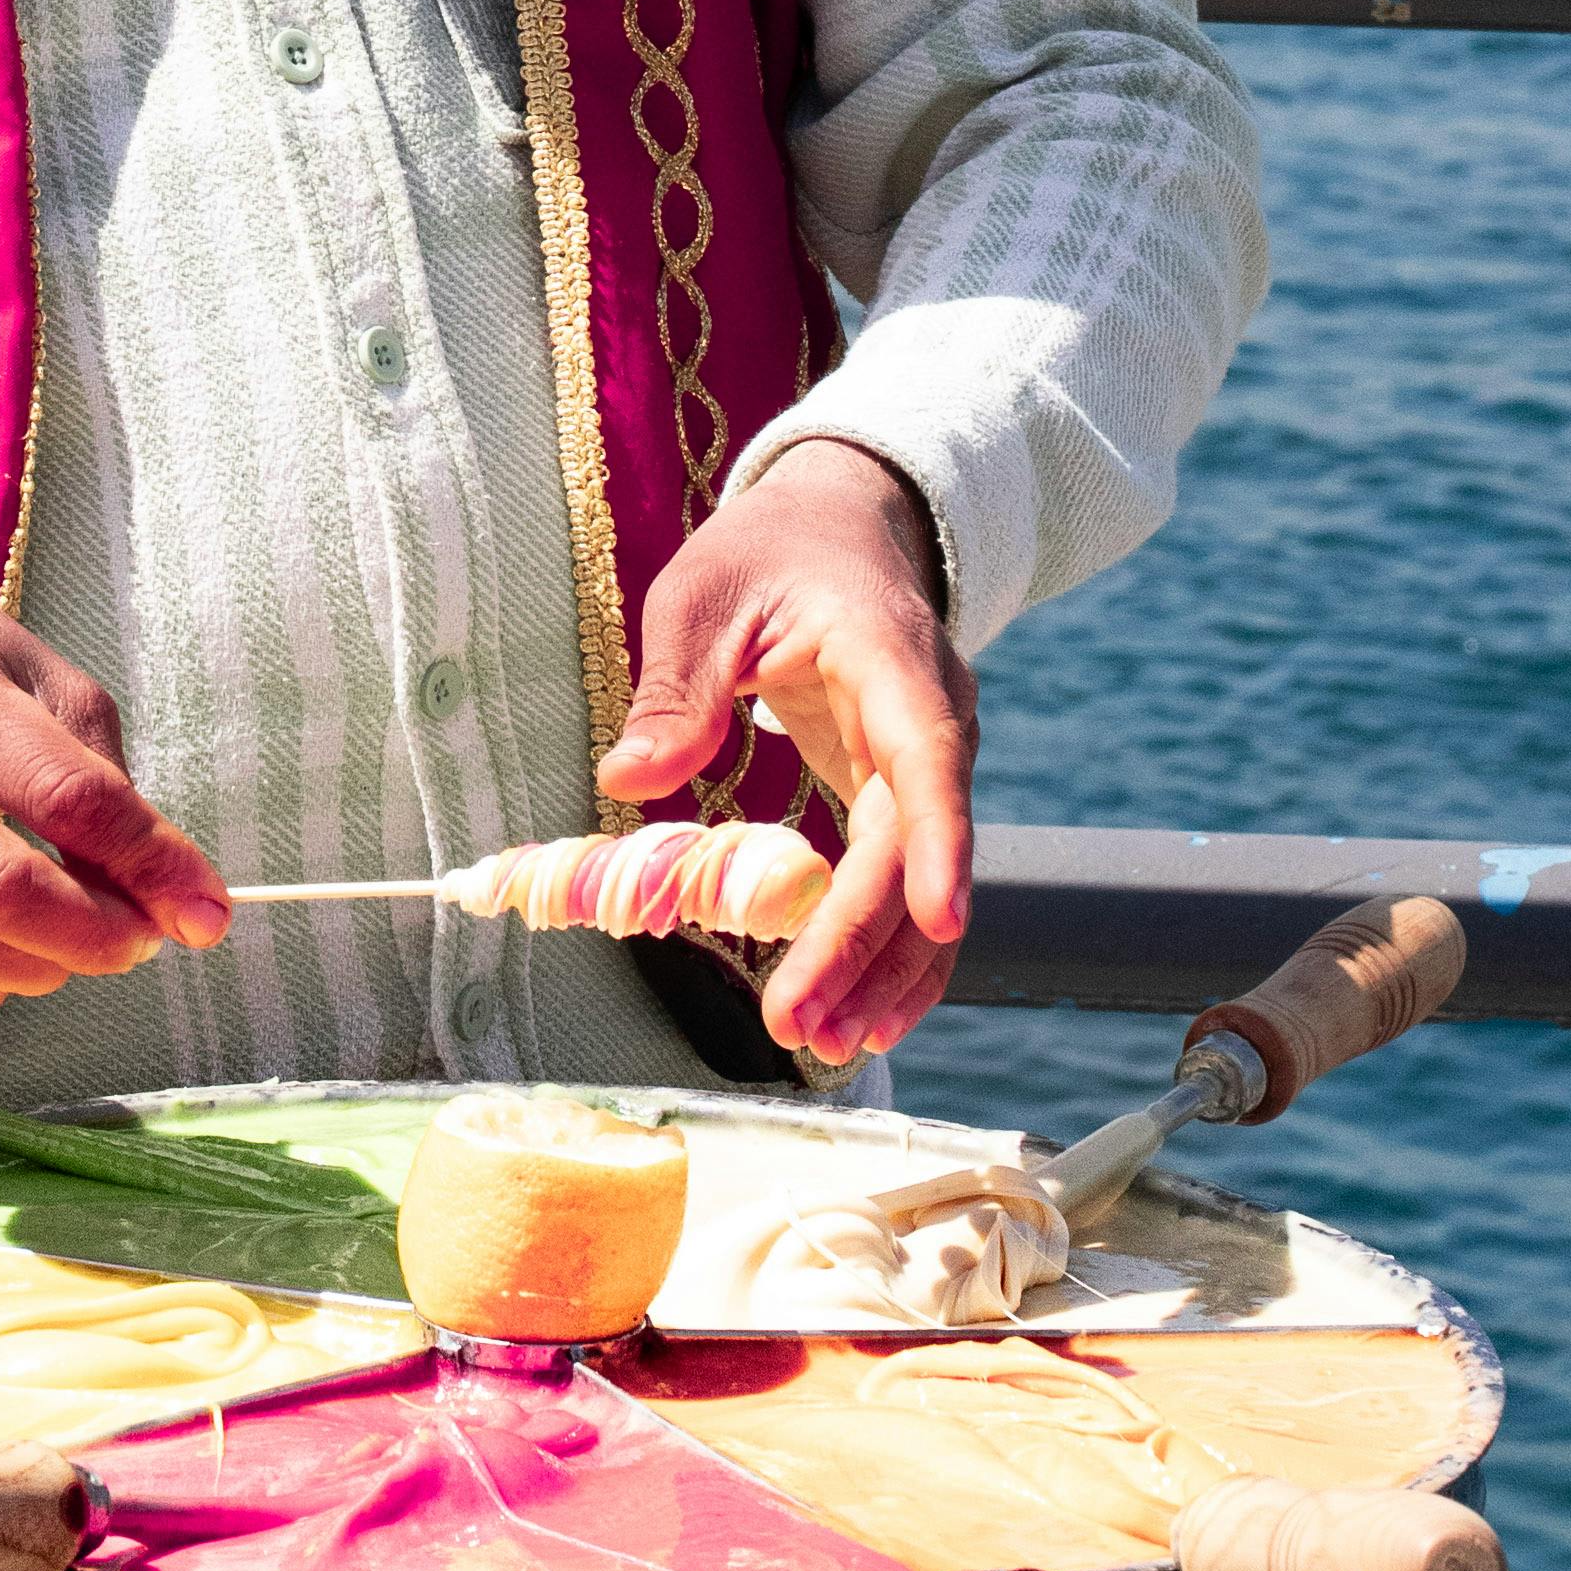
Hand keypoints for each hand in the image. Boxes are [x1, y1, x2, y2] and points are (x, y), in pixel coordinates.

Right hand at [0, 589, 230, 1024]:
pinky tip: (14, 955)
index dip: (148, 861)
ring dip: (50, 967)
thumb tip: (171, 895)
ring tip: (81, 937)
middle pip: (0, 889)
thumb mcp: (45, 682)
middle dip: (97, 933)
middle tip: (144, 935)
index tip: (205, 908)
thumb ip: (106, 782)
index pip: (65, 795)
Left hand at [593, 439, 976, 1065]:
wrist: (842, 525)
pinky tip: (856, 1015)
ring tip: (827, 1045)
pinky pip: (910, 884)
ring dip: (884, 973)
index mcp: (892, 659)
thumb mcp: (703, 594)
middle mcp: (934, 720)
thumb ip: (676, 687)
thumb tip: (629, 777)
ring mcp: (930, 765)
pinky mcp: (905, 796)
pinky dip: (888, 953)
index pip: (930, 758)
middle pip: (915, 851)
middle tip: (802, 1026)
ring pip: (927, 887)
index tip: (941, 919)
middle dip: (864, 946)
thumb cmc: (768, 552)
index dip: (939, 843)